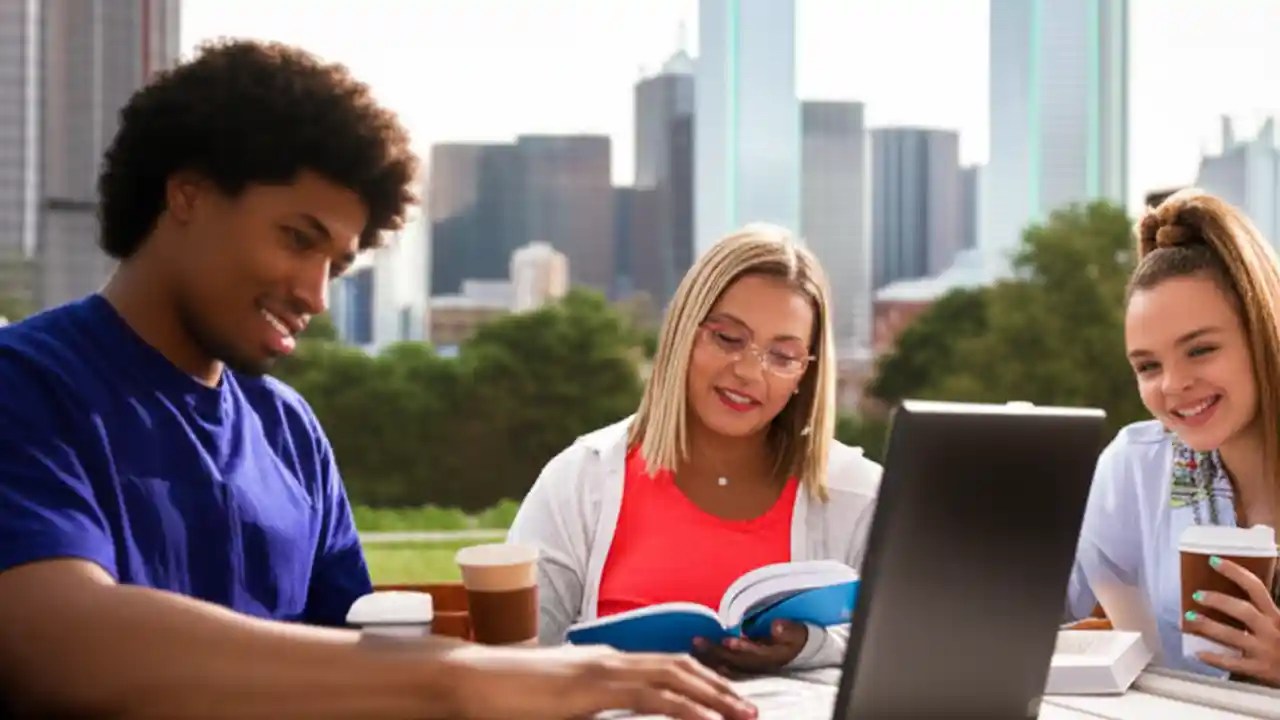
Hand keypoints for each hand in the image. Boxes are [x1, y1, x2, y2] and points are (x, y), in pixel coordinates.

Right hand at [451, 643, 758, 718]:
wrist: (466, 679)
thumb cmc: (504, 695)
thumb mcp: (556, 704)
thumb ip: (586, 707)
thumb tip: (600, 712)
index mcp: (600, 663)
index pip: (662, 666)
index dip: (698, 681)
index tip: (726, 699)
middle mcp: (606, 660)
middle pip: (677, 667)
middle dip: (718, 687)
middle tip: (750, 709)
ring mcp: (599, 670)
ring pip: (672, 677)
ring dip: (713, 696)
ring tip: (742, 714)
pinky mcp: (589, 689)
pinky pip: (649, 698)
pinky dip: (684, 708)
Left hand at [692, 620, 807, 675]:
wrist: (795, 652)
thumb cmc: (793, 638)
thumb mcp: (796, 632)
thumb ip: (788, 629)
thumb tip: (777, 627)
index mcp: (772, 657)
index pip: (755, 655)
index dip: (742, 648)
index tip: (727, 640)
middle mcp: (758, 666)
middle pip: (735, 662)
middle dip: (716, 652)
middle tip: (698, 640)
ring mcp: (748, 669)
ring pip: (726, 666)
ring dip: (708, 657)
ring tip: (693, 644)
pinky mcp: (740, 668)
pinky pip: (721, 667)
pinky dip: (708, 662)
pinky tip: (694, 654)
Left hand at [1183, 556, 1279, 686]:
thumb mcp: (1279, 622)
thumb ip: (1264, 609)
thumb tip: (1239, 587)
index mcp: (1276, 616)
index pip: (1256, 588)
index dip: (1235, 572)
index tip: (1213, 561)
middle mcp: (1270, 630)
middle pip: (1243, 611)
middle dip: (1219, 601)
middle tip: (1197, 594)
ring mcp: (1264, 651)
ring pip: (1233, 636)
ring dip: (1209, 626)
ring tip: (1189, 618)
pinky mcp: (1260, 670)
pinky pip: (1233, 663)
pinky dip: (1215, 658)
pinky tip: (1198, 654)